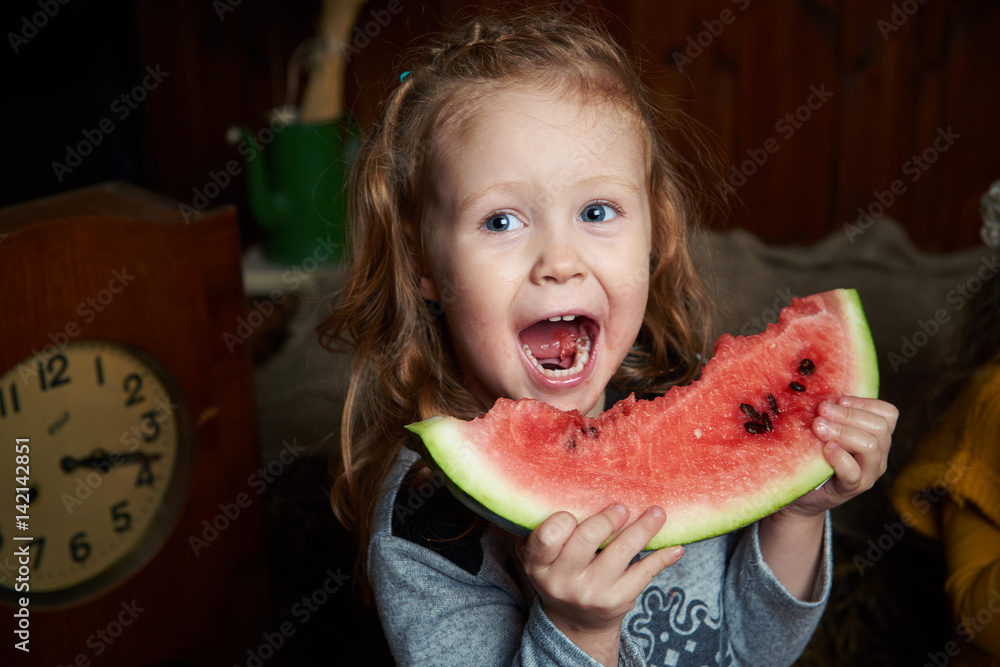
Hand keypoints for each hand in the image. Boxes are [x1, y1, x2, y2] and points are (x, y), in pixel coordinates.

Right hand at [518, 504, 682, 665]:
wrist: (576, 622)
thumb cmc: (561, 573)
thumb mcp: (543, 558)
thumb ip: (547, 531)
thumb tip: (565, 485)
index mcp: (539, 565)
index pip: (547, 537)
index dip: (562, 521)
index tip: (574, 512)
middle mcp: (562, 581)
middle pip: (587, 539)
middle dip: (607, 518)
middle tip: (622, 507)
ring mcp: (591, 593)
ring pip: (621, 551)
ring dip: (643, 528)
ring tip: (657, 513)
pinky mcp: (617, 601)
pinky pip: (644, 573)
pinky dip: (662, 558)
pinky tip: (676, 548)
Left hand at [784, 395, 897, 517]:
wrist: (803, 493)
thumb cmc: (813, 455)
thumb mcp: (824, 430)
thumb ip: (831, 414)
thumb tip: (820, 391)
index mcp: (876, 436)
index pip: (888, 413)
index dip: (865, 402)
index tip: (839, 398)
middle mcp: (878, 454)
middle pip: (880, 427)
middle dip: (849, 415)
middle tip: (822, 410)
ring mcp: (868, 473)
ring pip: (871, 447)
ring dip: (843, 432)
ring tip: (818, 426)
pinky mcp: (852, 488)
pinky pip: (854, 472)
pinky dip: (840, 457)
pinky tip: (825, 449)